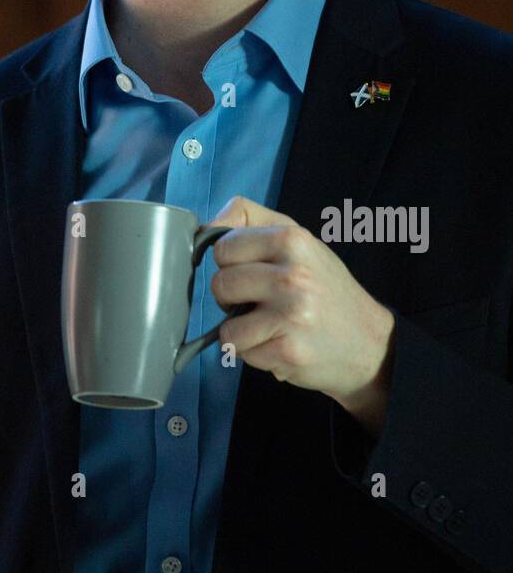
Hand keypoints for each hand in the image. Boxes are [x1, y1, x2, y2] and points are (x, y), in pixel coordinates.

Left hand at [208, 195, 395, 435]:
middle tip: (261, 302)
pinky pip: (241, 353)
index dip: (231, 263)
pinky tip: (280, 344)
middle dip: (233, 298)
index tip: (251, 272)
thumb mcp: (298, 239)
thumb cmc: (324, 288)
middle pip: (220, 284)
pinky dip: (255, 353)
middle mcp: (293, 275)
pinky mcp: (287, 352)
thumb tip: (204, 227)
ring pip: (226, 326)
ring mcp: (291, 316)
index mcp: (292, 240)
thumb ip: (250, 220)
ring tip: (270, 325)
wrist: (368, 342)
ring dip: (242, 331)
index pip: (223, 247)